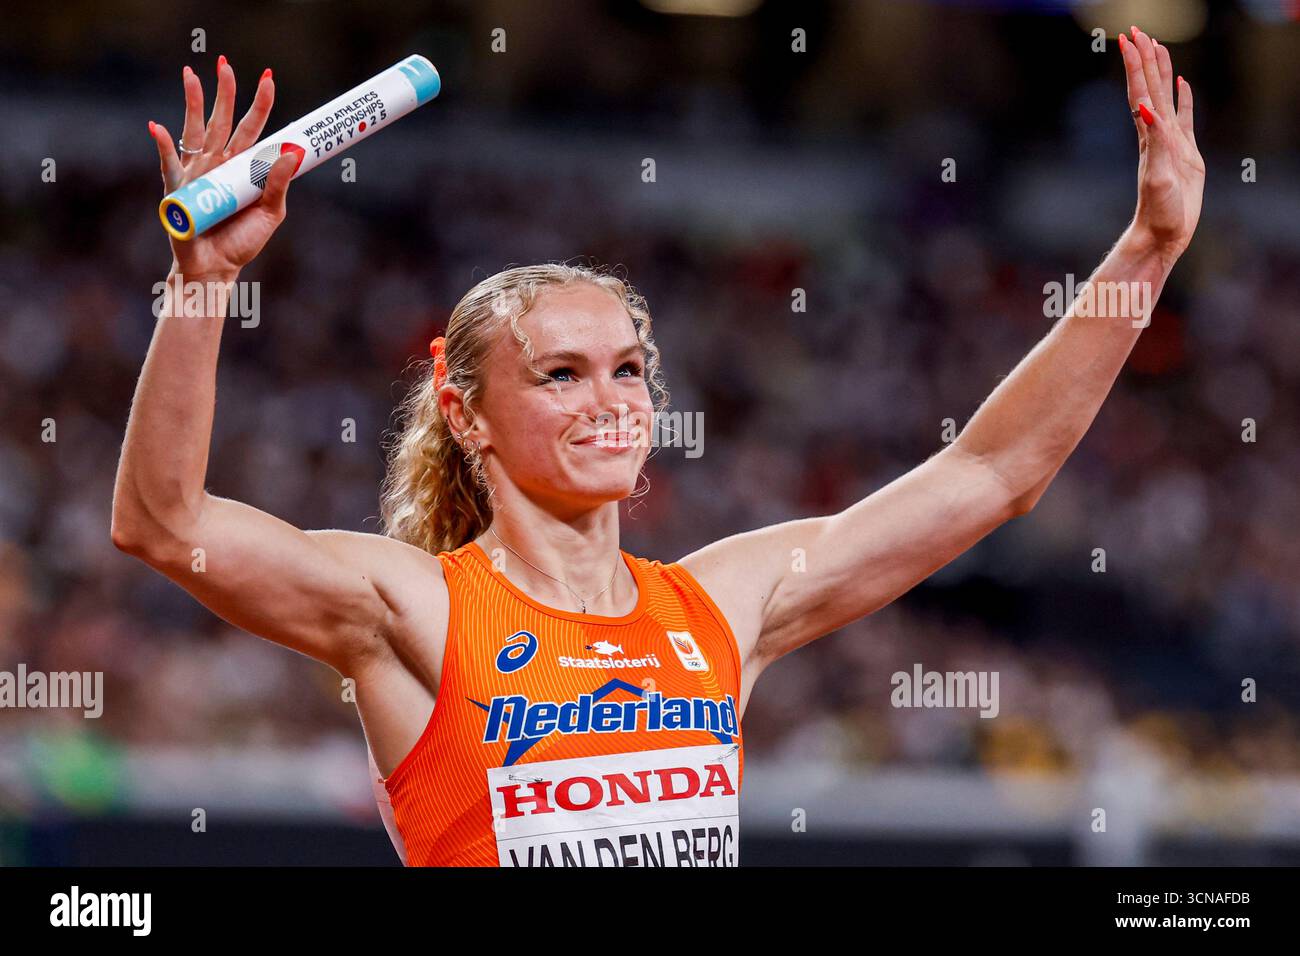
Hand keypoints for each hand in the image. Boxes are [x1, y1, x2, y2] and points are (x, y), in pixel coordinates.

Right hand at [150, 57, 295, 279]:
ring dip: (192, 104)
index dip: (260, 104)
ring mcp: (196, 173)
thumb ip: (278, 184)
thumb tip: (292, 152)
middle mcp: (218, 163)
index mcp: (242, 166)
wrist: (216, 268)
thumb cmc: (242, 241)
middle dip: (223, 92)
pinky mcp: (177, 189)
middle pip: (221, 121)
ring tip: (190, 76)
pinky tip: (160, 128)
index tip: (268, 78)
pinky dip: (164, 146)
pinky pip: (169, 164)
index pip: (253, 128)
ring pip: (194, 131)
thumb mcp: (270, 213)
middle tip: (225, 64)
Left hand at [1120, 26, 1204, 263]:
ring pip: (1165, 97)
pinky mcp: (1185, 153)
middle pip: (1149, 88)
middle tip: (1138, 31)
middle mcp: (1156, 135)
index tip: (1129, 40)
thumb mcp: (1158, 176)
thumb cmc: (1159, 210)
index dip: (1135, 66)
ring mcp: (1170, 142)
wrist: (1162, 234)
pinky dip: (1184, 98)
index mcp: (1150, 137)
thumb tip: (1147, 109)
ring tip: (1158, 47)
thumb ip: (1156, 143)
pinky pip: (1184, 117)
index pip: (1140, 92)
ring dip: (1160, 72)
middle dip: (1143, 60)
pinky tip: (1183, 84)